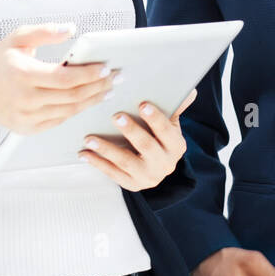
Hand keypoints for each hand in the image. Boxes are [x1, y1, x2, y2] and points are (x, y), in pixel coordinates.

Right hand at [0, 23, 116, 135]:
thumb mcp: (17, 38)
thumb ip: (45, 31)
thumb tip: (71, 28)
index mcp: (23, 74)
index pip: (65, 78)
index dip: (90, 74)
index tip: (107, 68)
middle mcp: (26, 99)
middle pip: (72, 96)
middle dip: (99, 87)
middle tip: (116, 78)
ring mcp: (27, 117)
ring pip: (70, 110)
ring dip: (92, 100)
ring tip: (108, 89)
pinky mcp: (29, 128)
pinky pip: (60, 120)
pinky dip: (77, 109)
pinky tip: (88, 99)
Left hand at [79, 87, 197, 190]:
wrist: (156, 166)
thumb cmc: (159, 137)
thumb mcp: (170, 123)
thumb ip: (175, 107)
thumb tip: (190, 90)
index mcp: (176, 146)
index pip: (166, 131)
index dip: (155, 118)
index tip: (142, 104)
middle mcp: (165, 164)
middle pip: (146, 146)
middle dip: (131, 131)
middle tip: (116, 116)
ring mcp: (148, 177)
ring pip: (125, 162)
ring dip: (106, 149)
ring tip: (89, 138)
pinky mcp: (132, 185)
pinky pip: (112, 173)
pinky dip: (97, 163)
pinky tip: (84, 153)